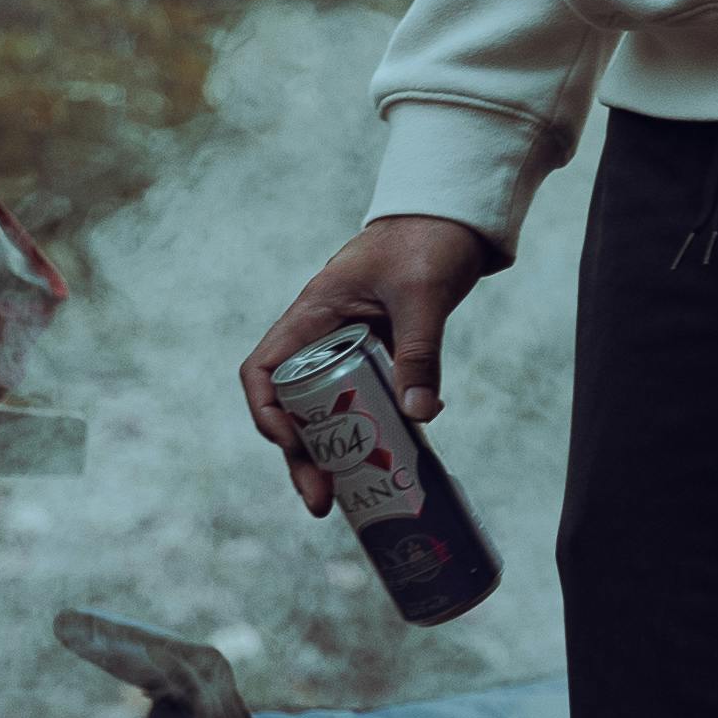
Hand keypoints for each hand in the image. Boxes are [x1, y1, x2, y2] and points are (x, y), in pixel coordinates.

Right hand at [239, 219, 496, 512]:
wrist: (455, 216)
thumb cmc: (428, 241)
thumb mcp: (423, 296)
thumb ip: (420, 352)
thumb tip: (420, 415)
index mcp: (313, 315)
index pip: (263, 371)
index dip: (267, 413)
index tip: (294, 445)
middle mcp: (322, 336)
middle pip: (292, 406)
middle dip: (301, 456)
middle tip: (321, 500)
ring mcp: (349, 349)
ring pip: (326, 410)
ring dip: (332, 453)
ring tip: (348, 498)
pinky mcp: (380, 356)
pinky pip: (365, 402)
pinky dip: (371, 433)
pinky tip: (390, 463)